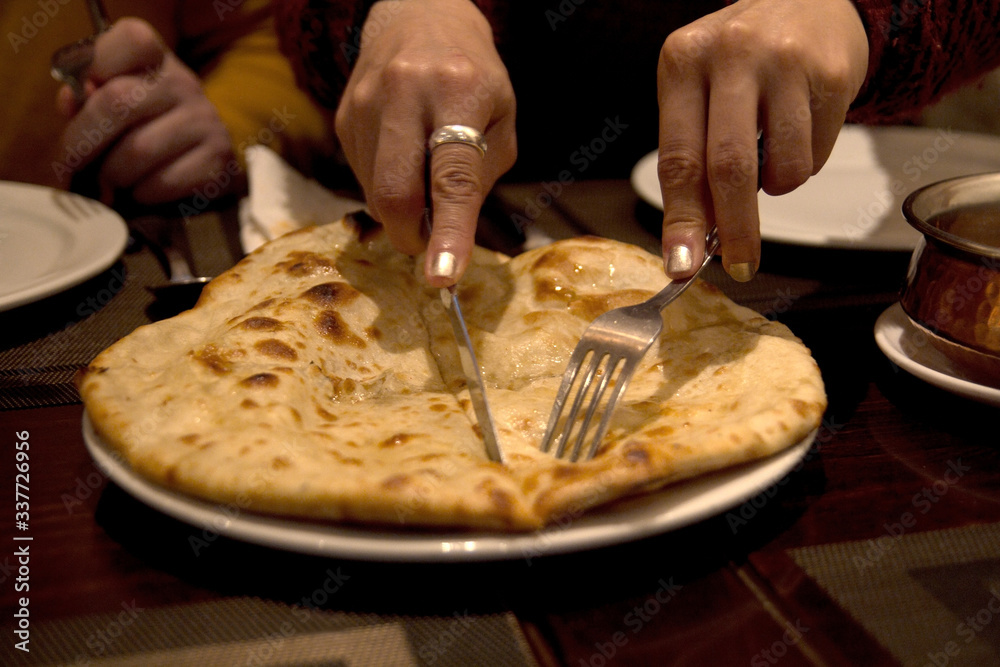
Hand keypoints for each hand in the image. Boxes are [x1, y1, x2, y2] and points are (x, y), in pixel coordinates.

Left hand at [55, 18, 239, 205]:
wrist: (200, 155)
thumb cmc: (142, 125)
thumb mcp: (113, 99)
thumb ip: (85, 98)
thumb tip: (70, 102)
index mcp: (155, 57)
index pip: (132, 39)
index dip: (95, 65)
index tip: (78, 98)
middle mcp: (184, 82)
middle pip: (118, 101)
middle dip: (83, 142)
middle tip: (70, 166)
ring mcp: (205, 120)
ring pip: (139, 151)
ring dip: (113, 175)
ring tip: (111, 181)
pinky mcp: (218, 159)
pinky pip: (164, 182)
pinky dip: (143, 194)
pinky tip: (142, 190)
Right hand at [336, 0, 515, 286]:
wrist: (418, 15)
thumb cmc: (473, 76)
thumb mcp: (501, 118)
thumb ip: (479, 178)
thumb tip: (446, 238)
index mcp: (458, 90)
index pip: (451, 176)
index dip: (449, 232)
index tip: (443, 277)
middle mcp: (405, 94)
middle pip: (395, 193)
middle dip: (412, 236)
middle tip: (431, 246)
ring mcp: (365, 105)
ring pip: (375, 193)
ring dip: (402, 210)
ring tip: (423, 176)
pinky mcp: (343, 117)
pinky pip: (362, 178)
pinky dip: (386, 188)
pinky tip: (403, 159)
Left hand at [656, 0, 868, 280]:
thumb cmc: (741, 61)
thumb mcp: (700, 93)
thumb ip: (693, 157)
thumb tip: (693, 238)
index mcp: (682, 62)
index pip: (678, 157)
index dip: (681, 220)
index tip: (682, 266)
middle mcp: (730, 55)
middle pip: (729, 168)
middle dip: (735, 230)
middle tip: (740, 264)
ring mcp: (784, 61)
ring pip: (783, 168)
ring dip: (778, 187)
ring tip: (772, 159)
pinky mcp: (831, 73)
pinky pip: (818, 153)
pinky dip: (805, 163)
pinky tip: (800, 128)